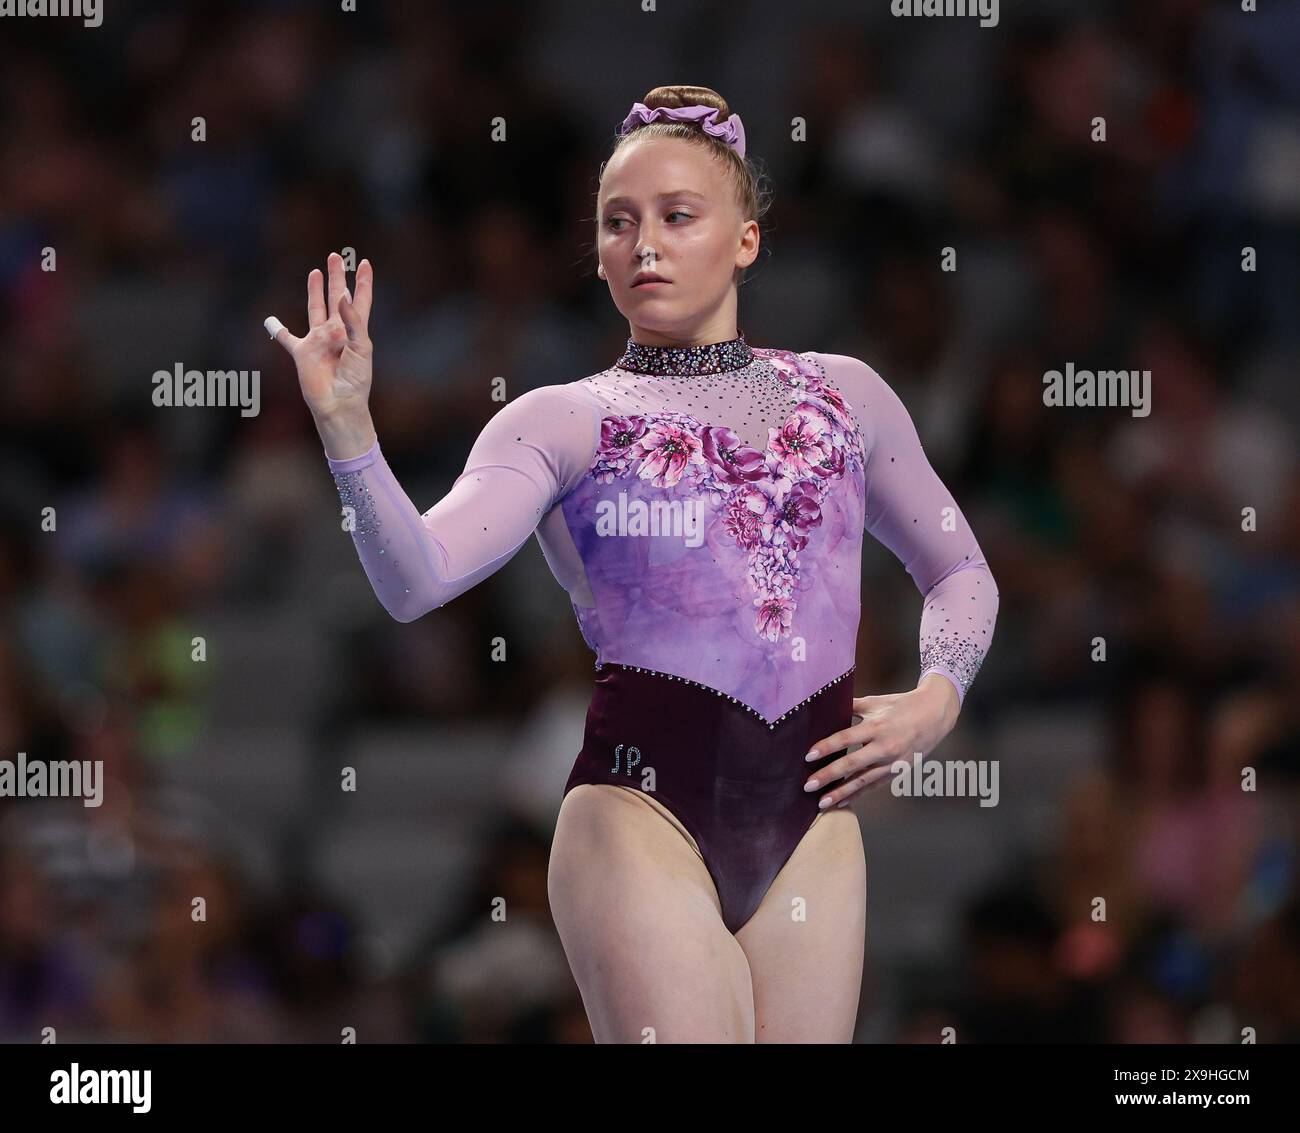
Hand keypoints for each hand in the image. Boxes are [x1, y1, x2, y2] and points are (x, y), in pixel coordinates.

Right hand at [267, 252, 373, 421]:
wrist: (339, 404)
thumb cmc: (356, 379)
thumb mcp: (361, 347)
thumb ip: (352, 320)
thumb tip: (341, 296)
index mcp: (354, 330)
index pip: (360, 300)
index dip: (363, 282)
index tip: (366, 263)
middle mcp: (337, 331)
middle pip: (337, 296)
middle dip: (337, 277)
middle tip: (336, 256)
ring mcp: (319, 341)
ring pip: (315, 309)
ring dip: (315, 291)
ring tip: (316, 272)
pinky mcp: (302, 352)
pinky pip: (286, 338)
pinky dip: (277, 330)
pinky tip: (271, 320)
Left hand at [803, 676, 959, 809]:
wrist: (935, 715)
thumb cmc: (901, 705)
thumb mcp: (875, 702)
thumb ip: (850, 705)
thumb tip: (823, 704)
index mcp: (877, 726)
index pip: (846, 738)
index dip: (826, 747)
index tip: (808, 756)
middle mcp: (885, 747)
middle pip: (852, 764)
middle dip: (828, 776)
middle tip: (808, 786)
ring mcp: (892, 762)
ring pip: (863, 781)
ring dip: (841, 793)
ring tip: (821, 803)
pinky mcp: (897, 772)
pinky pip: (874, 786)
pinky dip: (857, 795)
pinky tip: (841, 802)